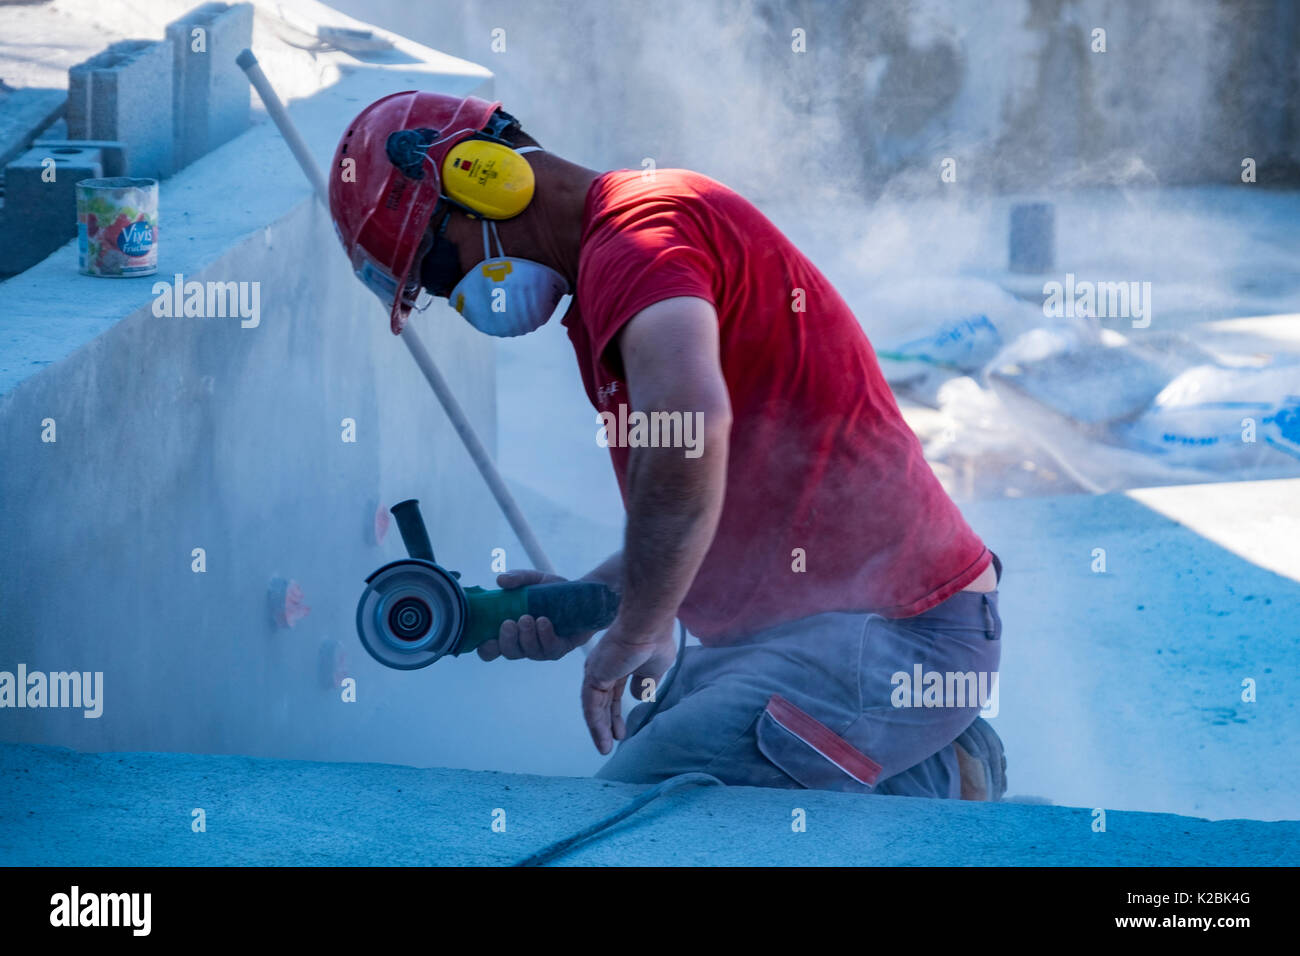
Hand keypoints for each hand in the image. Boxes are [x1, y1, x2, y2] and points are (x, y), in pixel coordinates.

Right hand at [475, 570, 598, 661]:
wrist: (584, 595)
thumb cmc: (553, 591)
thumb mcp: (535, 579)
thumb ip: (517, 578)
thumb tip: (500, 580)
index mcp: (511, 631)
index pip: (491, 649)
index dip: (486, 648)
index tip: (486, 638)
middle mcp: (524, 643)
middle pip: (509, 652)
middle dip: (507, 640)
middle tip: (510, 623)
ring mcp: (542, 649)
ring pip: (529, 652)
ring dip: (526, 636)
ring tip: (528, 617)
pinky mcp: (560, 648)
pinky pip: (550, 649)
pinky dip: (545, 635)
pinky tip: (544, 621)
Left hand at [581, 618, 678, 753]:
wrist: (648, 627)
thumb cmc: (655, 641)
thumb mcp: (656, 668)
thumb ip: (646, 683)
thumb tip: (639, 697)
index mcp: (618, 664)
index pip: (613, 693)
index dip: (617, 712)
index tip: (623, 730)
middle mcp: (604, 668)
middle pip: (603, 702)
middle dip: (608, 722)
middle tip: (614, 739)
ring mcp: (597, 672)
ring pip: (596, 707)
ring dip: (600, 729)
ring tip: (605, 748)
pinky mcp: (594, 677)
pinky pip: (592, 706)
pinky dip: (596, 725)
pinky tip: (603, 740)